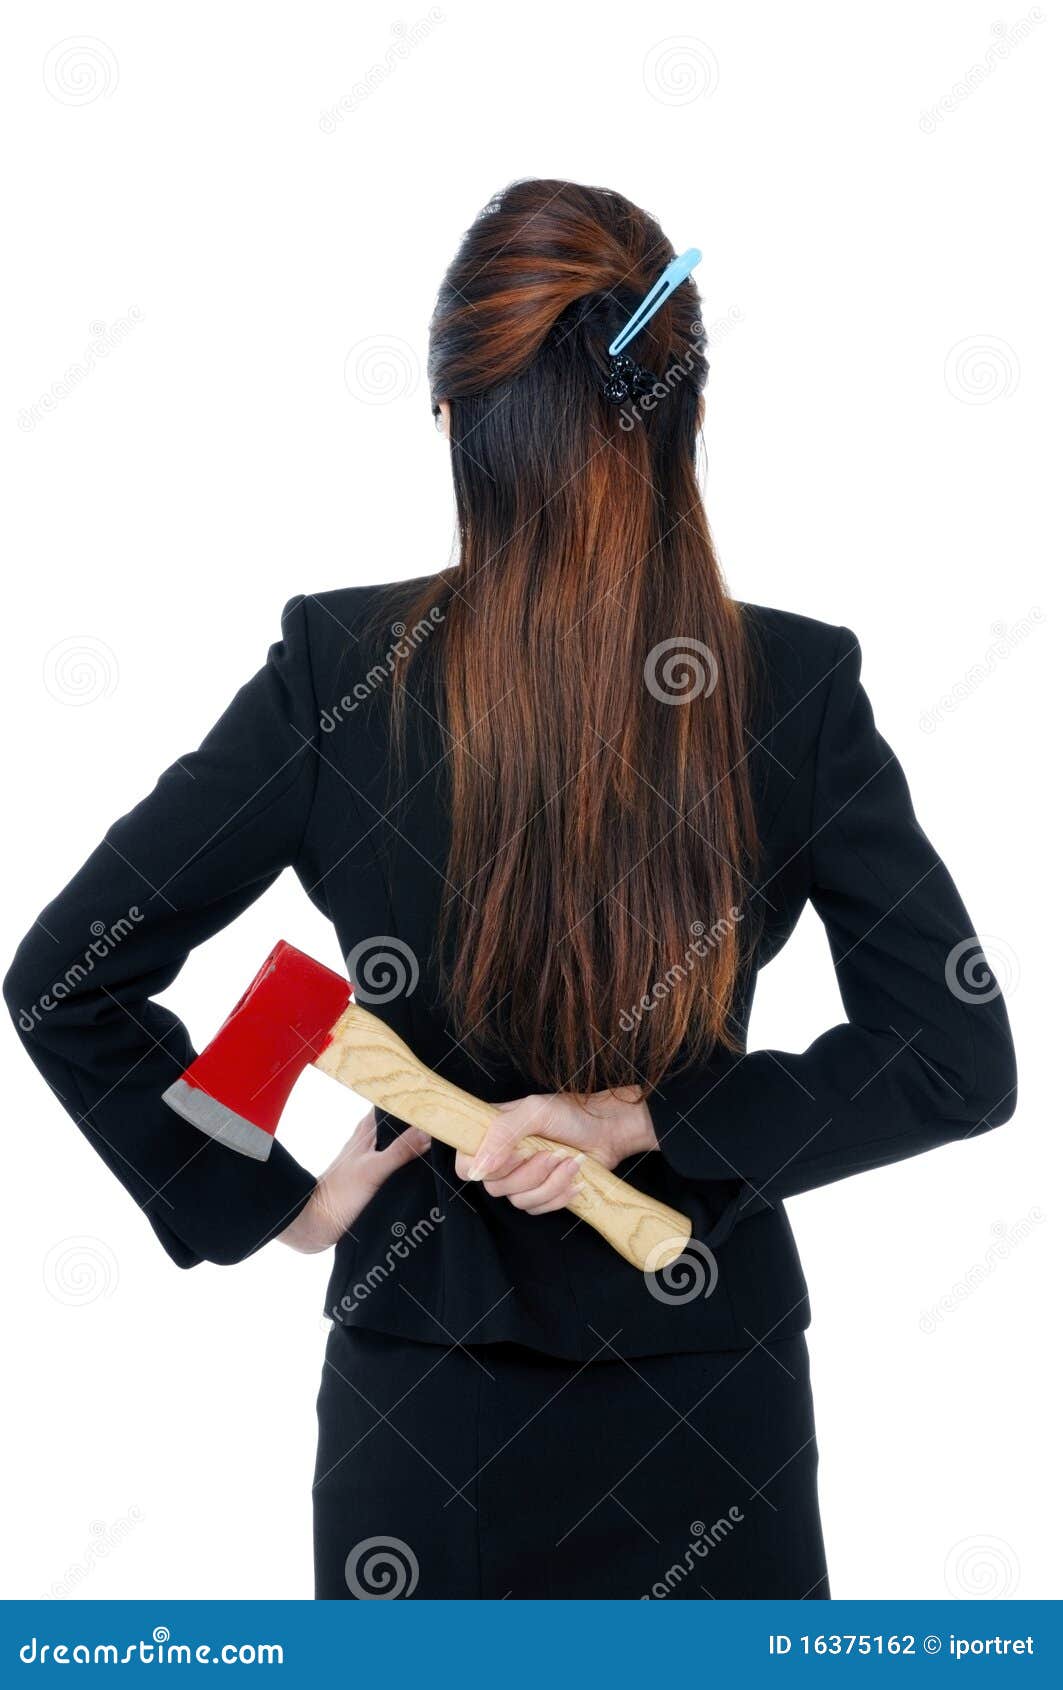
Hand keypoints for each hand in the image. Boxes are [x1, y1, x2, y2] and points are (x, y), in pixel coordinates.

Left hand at [277, 1109, 430, 1253]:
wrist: (321, 1223)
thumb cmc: (340, 1193)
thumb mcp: (373, 1170)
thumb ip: (400, 1150)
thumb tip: (429, 1131)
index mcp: (368, 1129)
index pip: (393, 1102)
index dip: (414, 1099)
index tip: (440, 1100)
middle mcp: (372, 1138)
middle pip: (402, 1122)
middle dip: (423, 1121)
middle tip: (451, 1121)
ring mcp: (375, 1156)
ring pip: (402, 1141)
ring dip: (420, 1142)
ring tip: (445, 1142)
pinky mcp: (377, 1175)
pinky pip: (401, 1161)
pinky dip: (414, 1161)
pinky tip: (430, 1166)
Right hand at [454, 1090, 657, 1216]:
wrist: (606, 1131)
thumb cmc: (570, 1114)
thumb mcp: (534, 1111)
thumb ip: (502, 1134)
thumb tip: (478, 1167)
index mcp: (491, 1134)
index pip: (464, 1164)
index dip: (483, 1168)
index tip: (514, 1155)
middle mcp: (502, 1158)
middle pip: (494, 1187)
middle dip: (530, 1173)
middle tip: (552, 1152)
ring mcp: (521, 1179)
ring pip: (518, 1201)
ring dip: (550, 1182)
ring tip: (568, 1160)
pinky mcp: (541, 1195)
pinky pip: (538, 1209)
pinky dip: (559, 1194)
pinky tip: (574, 1177)